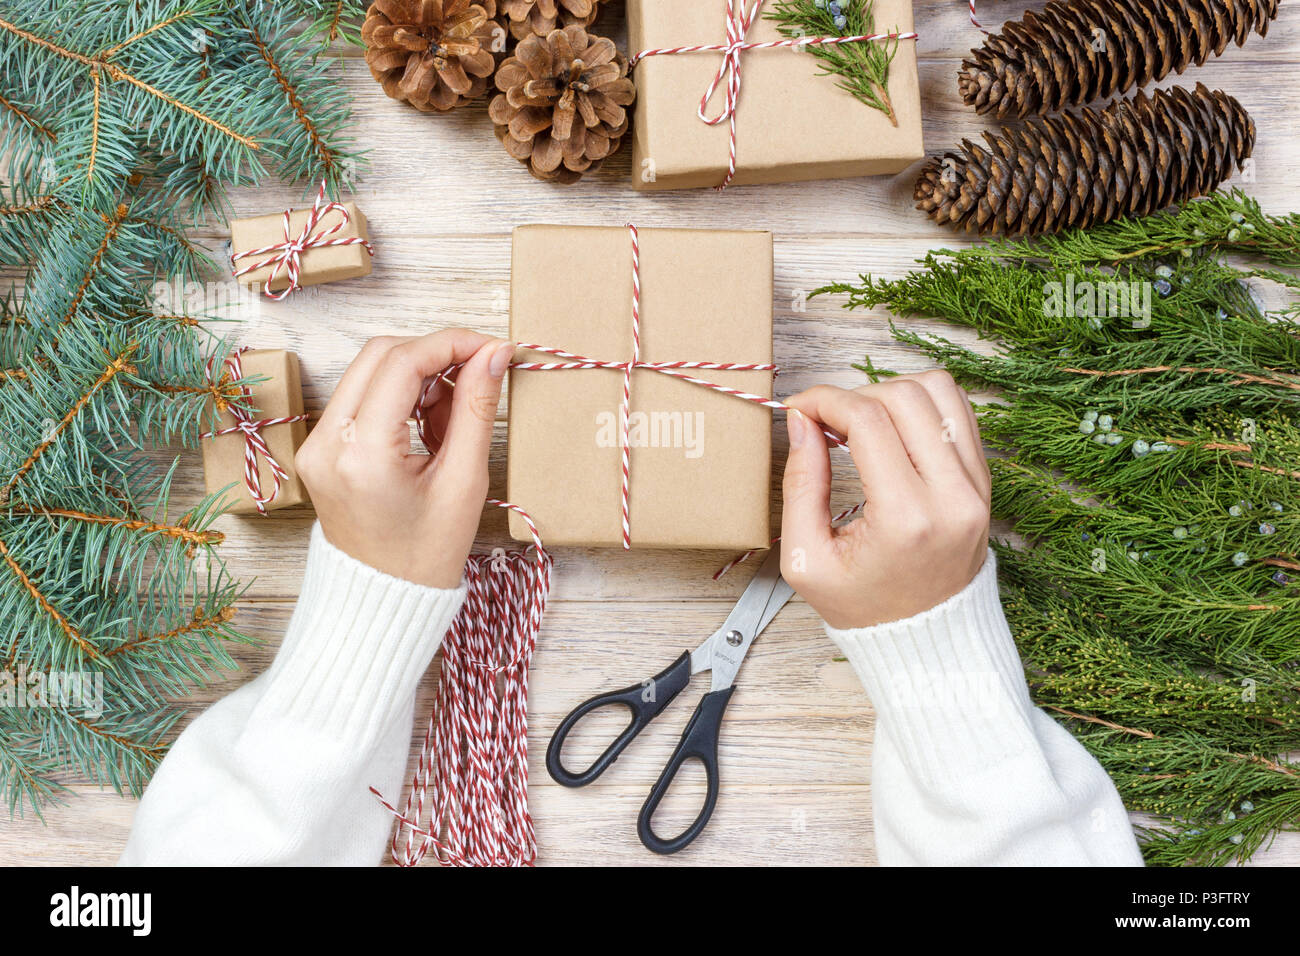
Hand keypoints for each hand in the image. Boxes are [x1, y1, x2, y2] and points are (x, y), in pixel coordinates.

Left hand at [294, 330, 514, 588]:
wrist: (383, 600)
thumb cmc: (426, 555)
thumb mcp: (464, 481)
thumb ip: (477, 409)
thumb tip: (494, 354)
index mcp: (362, 454)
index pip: (403, 362)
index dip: (452, 344)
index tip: (491, 348)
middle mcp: (326, 442)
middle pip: (380, 354)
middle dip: (435, 353)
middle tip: (478, 373)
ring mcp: (316, 444)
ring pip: (369, 370)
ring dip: (418, 374)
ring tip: (454, 416)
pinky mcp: (319, 447)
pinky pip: (360, 396)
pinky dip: (399, 395)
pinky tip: (429, 426)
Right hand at [779, 371, 991, 629]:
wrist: (927, 642)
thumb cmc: (863, 607)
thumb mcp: (808, 558)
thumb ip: (800, 484)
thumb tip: (802, 420)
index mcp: (906, 518)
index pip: (868, 420)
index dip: (825, 400)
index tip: (799, 410)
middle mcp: (951, 495)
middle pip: (904, 396)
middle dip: (854, 395)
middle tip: (827, 421)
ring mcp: (976, 486)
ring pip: (938, 390)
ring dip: (891, 392)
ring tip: (862, 423)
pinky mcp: (985, 481)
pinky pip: (959, 411)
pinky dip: (922, 404)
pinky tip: (893, 428)